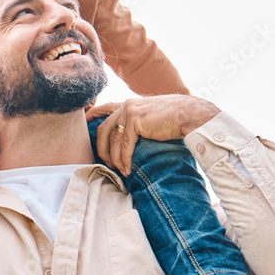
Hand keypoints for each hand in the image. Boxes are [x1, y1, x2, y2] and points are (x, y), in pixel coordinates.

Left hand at [86, 96, 220, 175]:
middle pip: (104, 129)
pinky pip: (124, 146)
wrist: (189, 114)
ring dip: (115, 159)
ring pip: (112, 140)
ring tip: (120, 171)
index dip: (93, 114)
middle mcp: (126, 105)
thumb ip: (138, 123)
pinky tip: (127, 169)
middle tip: (106, 164)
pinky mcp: (135, 121)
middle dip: (102, 149)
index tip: (85, 121)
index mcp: (129, 103)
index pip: (105, 108)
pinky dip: (124, 160)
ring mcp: (129, 111)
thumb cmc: (174, 119)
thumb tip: (129, 138)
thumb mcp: (151, 117)